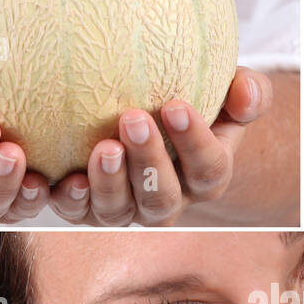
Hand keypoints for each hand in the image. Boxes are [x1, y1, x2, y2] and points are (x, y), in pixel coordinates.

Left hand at [47, 67, 272, 227]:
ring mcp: (127, 208)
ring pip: (119, 211)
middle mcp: (167, 201)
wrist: (159, 126)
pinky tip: (56, 179)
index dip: (195, 142)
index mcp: (205, 176)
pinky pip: (77, 212)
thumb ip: (247, 92)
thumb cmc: (197, 103)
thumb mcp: (228, 95)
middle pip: (161, 197)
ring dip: (109, 184)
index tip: (177, 105)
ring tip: (102, 147)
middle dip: (148, 162)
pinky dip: (69, 200)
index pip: (208, 168)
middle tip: (133, 119)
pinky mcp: (89, 208)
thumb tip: (247, 91)